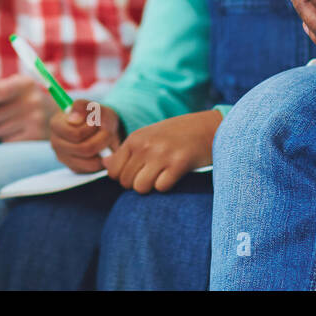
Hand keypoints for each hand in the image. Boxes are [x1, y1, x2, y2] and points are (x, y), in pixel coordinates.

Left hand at [0, 74, 57, 141]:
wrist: (56, 116)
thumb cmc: (23, 100)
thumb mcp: (15, 85)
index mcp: (25, 84)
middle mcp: (33, 101)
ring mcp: (36, 121)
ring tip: (10, 122)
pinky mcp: (35, 138)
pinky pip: (5, 142)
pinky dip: (6, 139)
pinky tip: (17, 132)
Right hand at [49, 99, 120, 172]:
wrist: (102, 128)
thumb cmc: (96, 116)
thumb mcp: (94, 107)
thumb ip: (84, 107)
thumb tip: (74, 120)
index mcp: (56, 124)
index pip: (76, 134)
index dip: (92, 128)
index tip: (98, 121)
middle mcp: (55, 143)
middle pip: (84, 149)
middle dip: (101, 140)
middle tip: (107, 132)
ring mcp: (63, 157)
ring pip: (89, 161)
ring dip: (103, 150)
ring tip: (105, 141)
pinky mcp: (73, 168)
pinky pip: (92, 168)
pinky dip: (102, 160)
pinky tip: (101, 150)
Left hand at [104, 110, 220, 192]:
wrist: (209, 127)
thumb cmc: (178, 134)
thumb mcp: (149, 136)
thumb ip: (128, 151)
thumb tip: (105, 164)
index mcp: (135, 138)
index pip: (113, 171)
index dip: (124, 178)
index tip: (138, 173)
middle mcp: (145, 145)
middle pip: (126, 182)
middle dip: (138, 184)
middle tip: (154, 174)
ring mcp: (161, 154)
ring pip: (141, 187)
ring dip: (152, 186)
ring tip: (163, 175)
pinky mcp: (179, 163)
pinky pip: (161, 187)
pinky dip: (168, 185)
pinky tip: (175, 174)